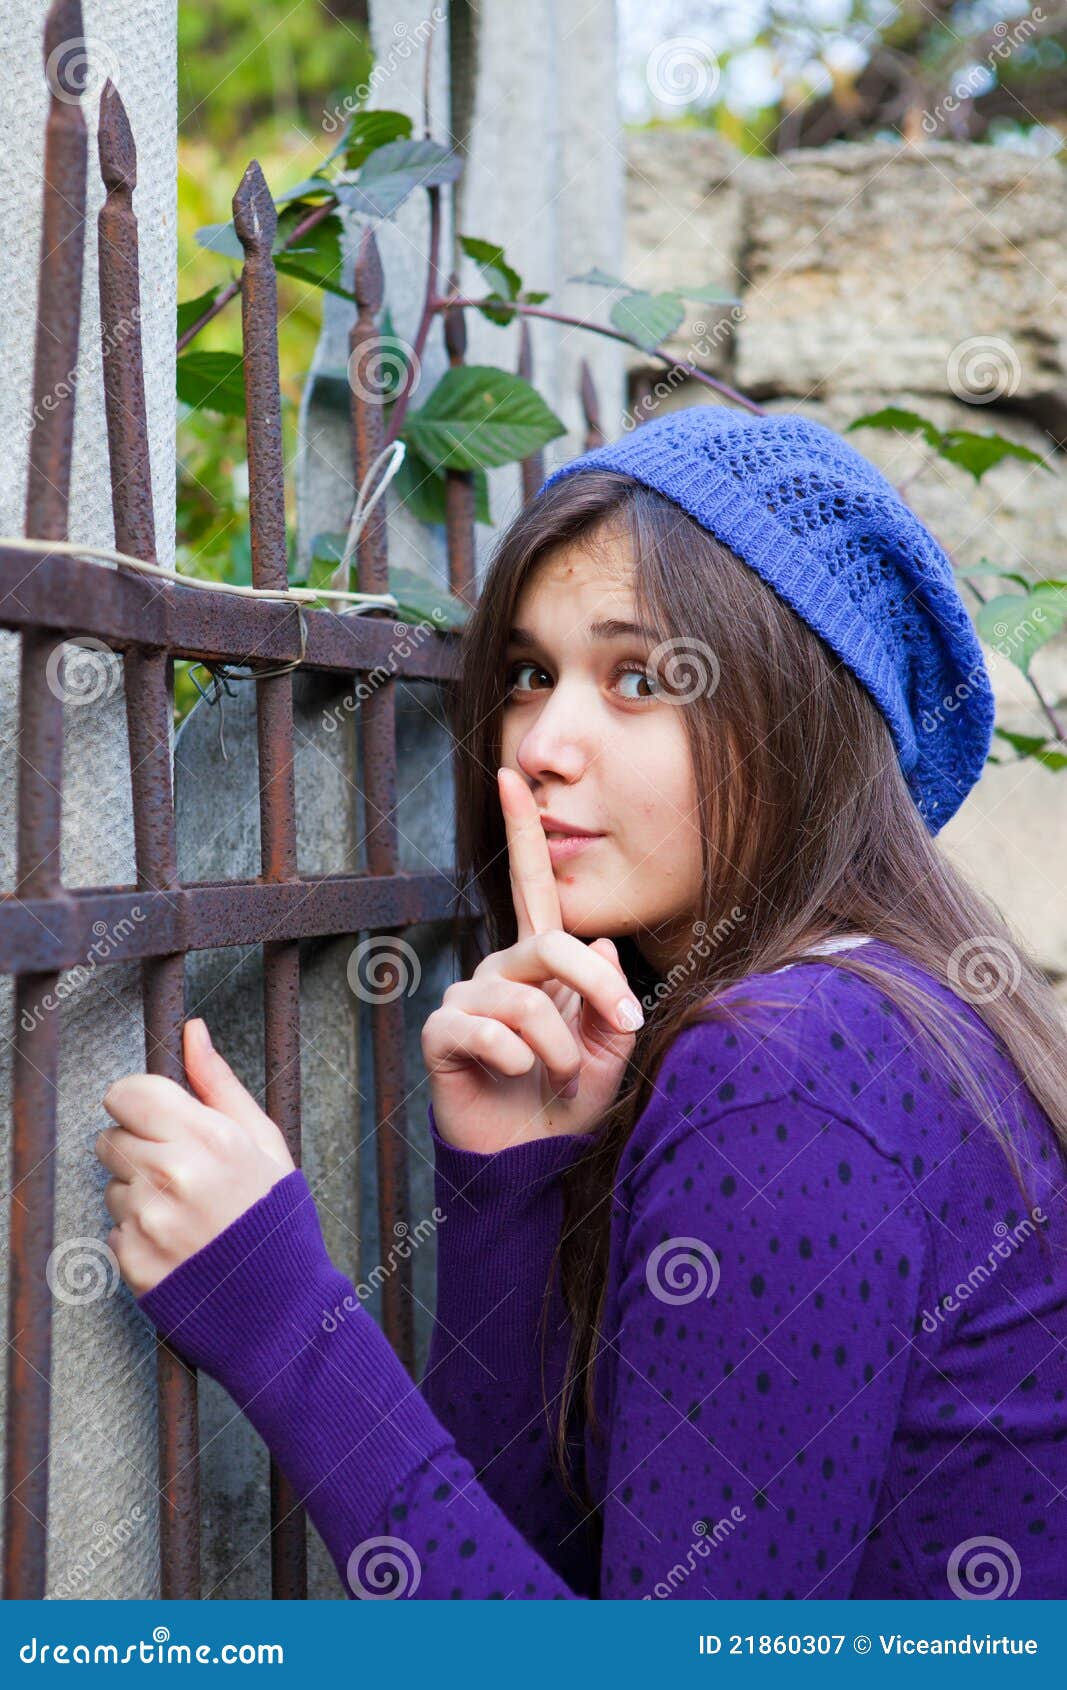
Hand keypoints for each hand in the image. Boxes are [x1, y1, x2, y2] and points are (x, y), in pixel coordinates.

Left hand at [95, 1019, 296, 1297]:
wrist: (280, 1310)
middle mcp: (171, 1176)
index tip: (159, 1115)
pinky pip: (114, 1227)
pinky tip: (179, 1241)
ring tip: (186, 1211)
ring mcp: (147, 1221)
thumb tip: (193, 1032)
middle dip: (140, 1146)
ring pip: (111, 1183)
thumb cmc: (277, 1221)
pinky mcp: (131, 1260)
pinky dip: (139, 1232)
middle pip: (111, 1136)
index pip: (127, 1092)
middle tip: (181, 1169)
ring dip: (139, 1191)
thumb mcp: (263, 1142)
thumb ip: (219, 1084)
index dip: (140, 1101)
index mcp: (208, 1138)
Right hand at [421, 766, 644, 1152]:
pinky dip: (516, 1059)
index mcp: (541, 963)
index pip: (532, 887)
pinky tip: (513, 1076)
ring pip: (525, 1000)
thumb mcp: (610, 1049)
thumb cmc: (568, 1102)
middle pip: (550, 945)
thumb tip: (601, 944)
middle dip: (595, 987)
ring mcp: (467, 998)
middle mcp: (501, 969)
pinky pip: (486, 1031)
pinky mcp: (443, 1033)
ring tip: (557, 1075)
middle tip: (625, 1026)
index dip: (521, 830)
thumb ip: (610, 999)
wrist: (531, 1159)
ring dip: (558, 1047)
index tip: (513, 775)